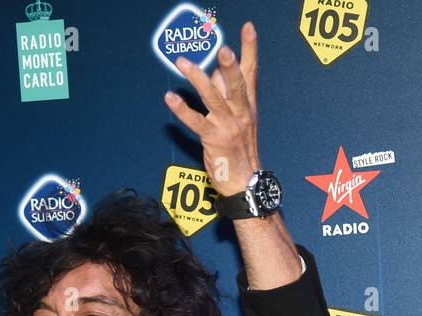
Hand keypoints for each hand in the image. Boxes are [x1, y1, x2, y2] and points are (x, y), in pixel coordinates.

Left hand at [163, 21, 259, 197]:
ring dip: (197, 80)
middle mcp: (240, 113)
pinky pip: (195, 121)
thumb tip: (214, 72)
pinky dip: (181, 109)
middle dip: (230, 66)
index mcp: (248, 105)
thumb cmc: (240, 150)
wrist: (245, 181)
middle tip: (223, 49)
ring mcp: (227, 126)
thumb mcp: (240, 119)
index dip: (250, 49)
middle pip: (236, 84)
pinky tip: (170, 98)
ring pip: (213, 98)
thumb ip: (228, 94)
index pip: (251, 72)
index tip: (248, 27)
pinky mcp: (213, 139)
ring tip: (182, 63)